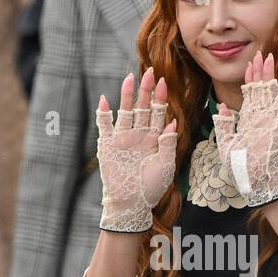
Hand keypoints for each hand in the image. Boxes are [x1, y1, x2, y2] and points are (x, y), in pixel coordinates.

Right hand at [95, 68, 177, 232]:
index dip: (161, 98)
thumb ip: (168, 143)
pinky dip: (104, 113)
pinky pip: (104, 126)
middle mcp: (139, 134)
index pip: (159, 113)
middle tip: (150, 72)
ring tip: (130, 78)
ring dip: (127, 95)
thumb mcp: (165, 165)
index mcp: (154, 139)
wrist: (131, 203)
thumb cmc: (152, 187)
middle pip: (143, 107)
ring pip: (125, 111)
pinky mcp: (108, 145)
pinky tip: (105, 100)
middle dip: (146, 90)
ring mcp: (123, 138)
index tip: (165, 82)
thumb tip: (174, 121)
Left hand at [213, 50, 277, 208]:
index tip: (249, 64)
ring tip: (269, 58)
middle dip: (259, 71)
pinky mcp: (277, 125)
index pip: (249, 96)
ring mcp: (269, 121)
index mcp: (248, 122)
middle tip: (260, 53)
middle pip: (260, 89)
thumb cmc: (239, 168)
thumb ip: (224, 126)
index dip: (249, 79)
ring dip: (269, 75)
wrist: (252, 182)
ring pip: (270, 92)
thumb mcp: (225, 145)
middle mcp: (260, 118)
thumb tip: (222, 108)